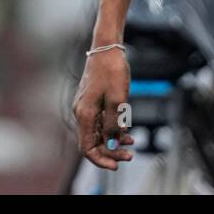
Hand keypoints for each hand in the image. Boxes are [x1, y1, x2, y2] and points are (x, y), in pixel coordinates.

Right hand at [73, 48, 134, 168]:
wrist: (107, 47)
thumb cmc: (112, 70)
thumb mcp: (117, 99)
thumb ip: (113, 124)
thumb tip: (112, 145)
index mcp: (84, 114)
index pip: (87, 148)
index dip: (101, 160)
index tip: (117, 165)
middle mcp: (81, 112)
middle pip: (93, 142)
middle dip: (110, 151)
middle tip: (129, 155)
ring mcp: (86, 107)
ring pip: (98, 132)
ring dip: (113, 141)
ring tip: (132, 143)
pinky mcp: (92, 101)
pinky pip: (100, 121)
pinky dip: (112, 129)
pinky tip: (126, 131)